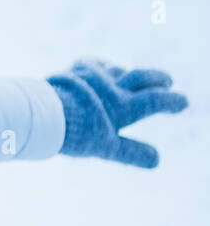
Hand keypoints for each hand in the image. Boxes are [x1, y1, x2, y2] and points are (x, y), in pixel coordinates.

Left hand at [47, 59, 188, 167]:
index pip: (156, 101)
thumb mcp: (106, 147)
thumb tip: (156, 160)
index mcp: (124, 106)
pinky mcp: (73, 70)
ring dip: (126, 73)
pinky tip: (97, 69)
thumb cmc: (75, 131)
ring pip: (116, 70)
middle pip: (141, 77)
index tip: (183, 101)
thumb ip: (131, 152)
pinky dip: (100, 68)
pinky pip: (91, 65)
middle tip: (167, 80)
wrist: (42, 110)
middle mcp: (112, 87)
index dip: (172, 101)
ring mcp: (92, 76)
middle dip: (157, 78)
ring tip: (130, 77)